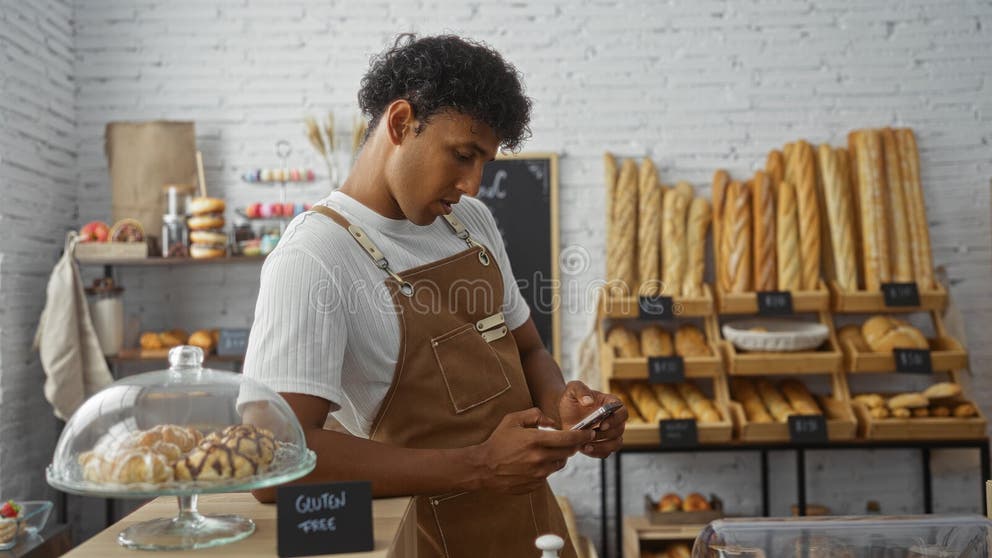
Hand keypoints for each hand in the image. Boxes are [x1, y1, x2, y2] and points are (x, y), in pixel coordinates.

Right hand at [473, 408, 594, 493]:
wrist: (483, 467)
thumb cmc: (498, 441)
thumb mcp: (512, 420)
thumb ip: (535, 415)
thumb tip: (552, 421)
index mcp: (536, 440)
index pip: (568, 438)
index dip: (582, 435)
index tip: (589, 433)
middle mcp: (540, 458)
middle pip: (568, 452)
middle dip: (572, 445)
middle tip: (571, 441)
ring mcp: (538, 474)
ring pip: (560, 464)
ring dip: (559, 457)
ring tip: (549, 451)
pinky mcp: (535, 484)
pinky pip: (548, 475)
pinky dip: (547, 467)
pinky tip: (535, 462)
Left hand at [557, 381, 626, 458]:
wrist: (564, 414)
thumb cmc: (572, 399)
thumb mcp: (572, 389)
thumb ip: (580, 390)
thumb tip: (589, 402)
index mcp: (612, 403)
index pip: (623, 412)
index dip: (615, 420)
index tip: (602, 425)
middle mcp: (615, 419)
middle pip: (620, 430)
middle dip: (606, 435)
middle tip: (591, 435)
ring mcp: (610, 434)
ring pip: (616, 444)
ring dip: (603, 446)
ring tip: (586, 445)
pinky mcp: (603, 444)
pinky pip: (606, 452)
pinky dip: (597, 452)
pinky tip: (585, 448)